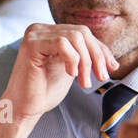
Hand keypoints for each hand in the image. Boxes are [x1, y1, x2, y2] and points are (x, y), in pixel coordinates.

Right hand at [1, 24, 118, 122]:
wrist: (25, 108)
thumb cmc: (44, 91)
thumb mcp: (72, 70)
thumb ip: (85, 57)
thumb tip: (112, 60)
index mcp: (50, 32)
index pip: (83, 33)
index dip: (101, 50)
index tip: (110, 69)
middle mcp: (40, 29)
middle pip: (82, 32)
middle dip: (97, 56)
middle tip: (101, 77)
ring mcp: (35, 34)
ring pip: (75, 37)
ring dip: (86, 61)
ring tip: (84, 82)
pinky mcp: (31, 44)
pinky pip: (62, 43)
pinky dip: (72, 59)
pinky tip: (71, 74)